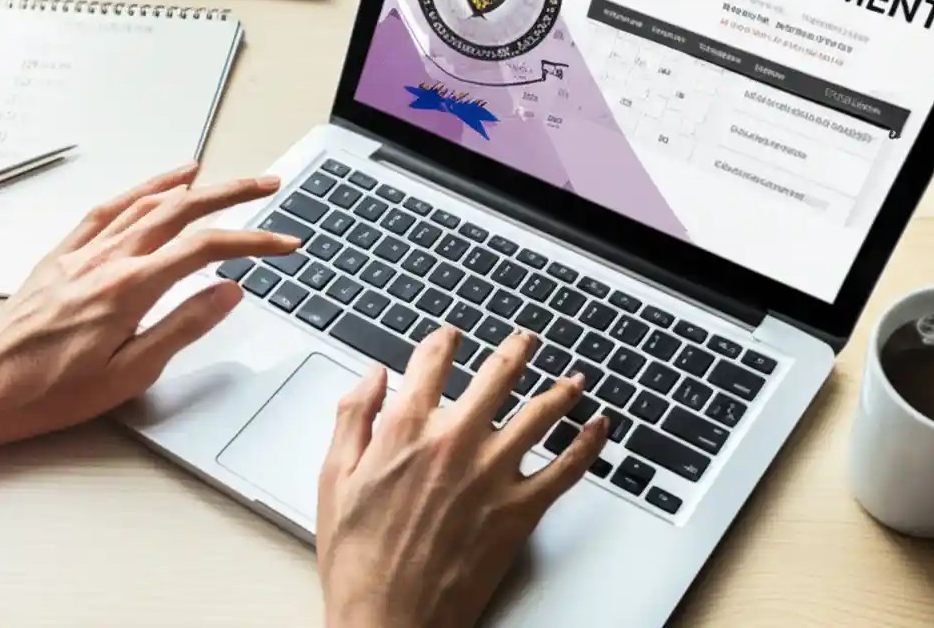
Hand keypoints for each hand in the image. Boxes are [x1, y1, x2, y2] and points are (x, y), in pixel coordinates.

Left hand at [0, 163, 300, 446]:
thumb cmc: (50, 390)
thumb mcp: (130, 373)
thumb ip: (184, 326)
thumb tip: (229, 291)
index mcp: (129, 290)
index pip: (206, 249)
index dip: (253, 241)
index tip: (285, 245)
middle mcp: (107, 260)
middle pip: (181, 210)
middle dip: (232, 193)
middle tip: (269, 185)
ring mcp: (84, 253)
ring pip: (147, 203)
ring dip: (192, 186)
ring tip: (224, 177)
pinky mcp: (64, 256)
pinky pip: (107, 209)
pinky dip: (140, 190)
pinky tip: (159, 185)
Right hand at [316, 328, 608, 627]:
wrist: (388, 619)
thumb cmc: (358, 559)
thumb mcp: (333, 478)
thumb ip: (352, 417)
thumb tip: (371, 376)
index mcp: (406, 429)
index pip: (433, 361)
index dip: (445, 340)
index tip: (452, 335)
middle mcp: (455, 441)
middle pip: (498, 374)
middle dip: (516, 349)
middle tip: (526, 340)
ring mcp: (492, 473)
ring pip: (540, 413)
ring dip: (561, 389)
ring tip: (573, 378)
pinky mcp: (519, 510)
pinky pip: (566, 469)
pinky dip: (588, 444)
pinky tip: (599, 427)